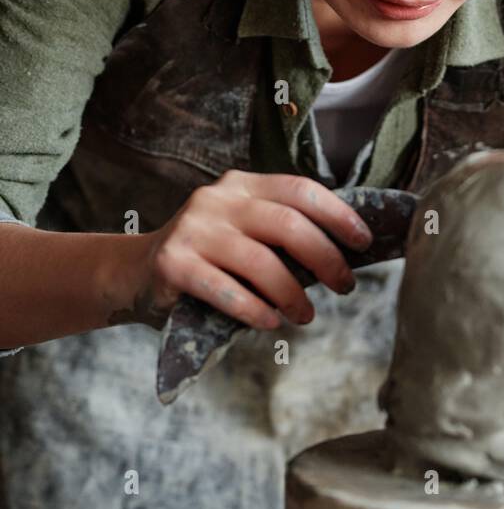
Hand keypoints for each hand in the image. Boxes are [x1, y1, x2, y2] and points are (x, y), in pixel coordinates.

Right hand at [130, 172, 372, 330]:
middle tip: (345, 285)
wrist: (134, 273)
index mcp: (242, 185)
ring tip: (306, 315)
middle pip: (287, 224)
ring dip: (292, 294)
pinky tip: (271, 323)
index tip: (364, 241)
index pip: (300, 190)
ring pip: (260, 261)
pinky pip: (226, 290)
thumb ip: (282, 234)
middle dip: (325, 258)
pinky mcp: (173, 263)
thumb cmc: (208, 258)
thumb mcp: (244, 232)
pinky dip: (255, 309)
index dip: (338, 214)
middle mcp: (217, 199)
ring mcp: (192, 229)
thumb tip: (347, 254)